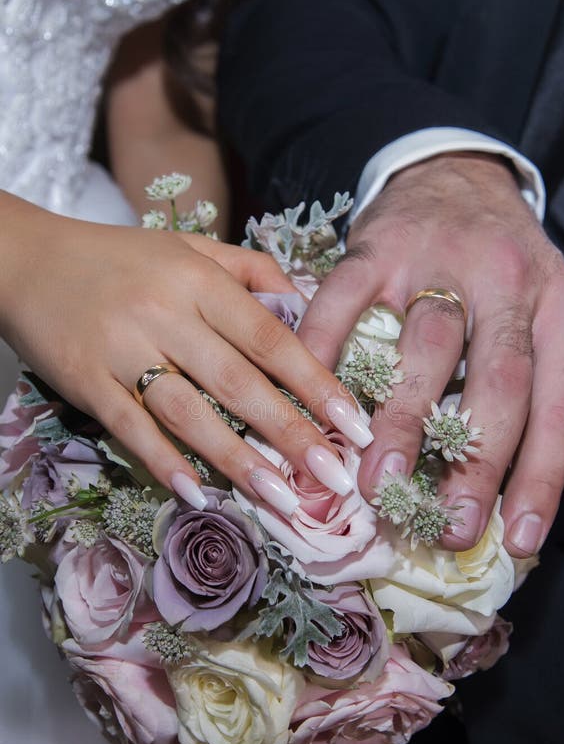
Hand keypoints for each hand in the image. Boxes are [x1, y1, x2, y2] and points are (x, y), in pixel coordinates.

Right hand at [0, 193, 371, 509]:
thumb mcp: (188, 246)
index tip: (351, 421)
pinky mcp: (84, 381)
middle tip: (332, 478)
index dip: (315, 381)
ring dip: (236, 459)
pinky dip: (162, 460)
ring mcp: (121, 349)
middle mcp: (165, 314)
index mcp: (198, 280)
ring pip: (188, 412)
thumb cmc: (119, 257)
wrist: (26, 258)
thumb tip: (306, 301)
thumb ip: (250, 270)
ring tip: (280, 497)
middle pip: (238, 382)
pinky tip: (197, 492)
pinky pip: (129, 427)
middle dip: (291, 433)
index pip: (270, 336)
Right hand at [297, 152, 563, 556]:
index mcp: (559, 305)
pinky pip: (346, 303)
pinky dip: (325, 355)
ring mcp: (437, 259)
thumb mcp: (549, 322)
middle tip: (450, 527)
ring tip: (378, 486)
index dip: (541, 477)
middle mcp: (506, 280)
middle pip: (498, 381)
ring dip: (402, 422)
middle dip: (474, 463)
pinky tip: (314, 407)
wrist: (456, 175)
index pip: (560, 404)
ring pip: (424, 349)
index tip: (518, 539)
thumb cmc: (504, 266)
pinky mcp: (377, 247)